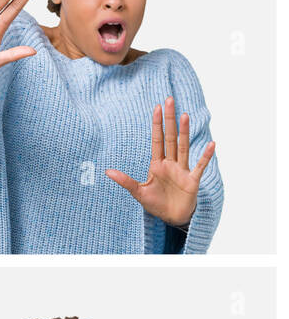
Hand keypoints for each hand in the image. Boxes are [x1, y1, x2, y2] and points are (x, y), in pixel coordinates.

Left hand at [105, 97, 215, 226]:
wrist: (171, 218)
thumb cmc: (156, 204)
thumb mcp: (138, 192)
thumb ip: (125, 181)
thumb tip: (107, 171)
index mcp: (157, 164)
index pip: (157, 140)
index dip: (157, 124)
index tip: (157, 107)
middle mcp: (171, 163)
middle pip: (170, 137)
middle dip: (169, 119)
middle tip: (169, 100)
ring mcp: (183, 170)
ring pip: (184, 147)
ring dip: (184, 132)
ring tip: (185, 115)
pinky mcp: (192, 180)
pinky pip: (200, 166)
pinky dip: (206, 156)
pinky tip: (212, 144)